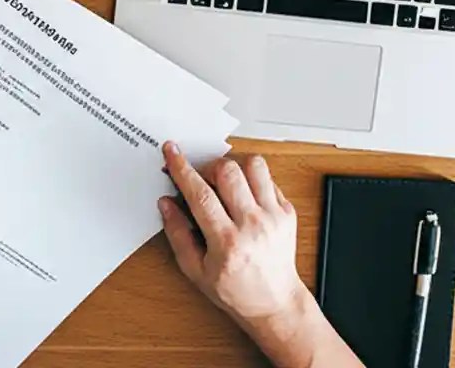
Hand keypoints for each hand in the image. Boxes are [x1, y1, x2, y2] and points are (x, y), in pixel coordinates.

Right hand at [158, 142, 361, 367]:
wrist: (274, 302)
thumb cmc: (235, 290)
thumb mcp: (195, 270)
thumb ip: (178, 234)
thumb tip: (167, 204)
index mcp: (227, 242)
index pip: (201, 194)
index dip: (182, 169)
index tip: (173, 152)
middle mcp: (253, 225)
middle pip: (228, 172)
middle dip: (208, 167)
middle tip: (202, 179)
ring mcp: (274, 217)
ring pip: (254, 166)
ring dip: (234, 168)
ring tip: (226, 184)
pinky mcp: (287, 212)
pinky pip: (269, 179)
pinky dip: (252, 180)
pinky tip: (244, 197)